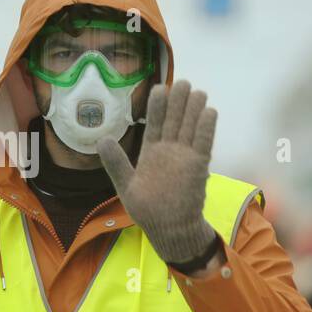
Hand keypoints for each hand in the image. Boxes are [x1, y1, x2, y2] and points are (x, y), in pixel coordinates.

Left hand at [97, 80, 217, 263]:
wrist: (170, 230)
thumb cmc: (147, 210)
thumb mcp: (126, 185)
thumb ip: (116, 162)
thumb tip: (102, 140)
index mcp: (151, 153)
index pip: (155, 124)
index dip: (157, 107)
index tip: (158, 88)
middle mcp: (169, 151)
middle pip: (175, 121)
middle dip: (178, 101)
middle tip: (182, 81)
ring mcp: (185, 158)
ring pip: (190, 128)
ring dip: (194, 109)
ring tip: (197, 90)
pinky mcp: (198, 167)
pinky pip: (204, 144)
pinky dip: (206, 128)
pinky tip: (209, 111)